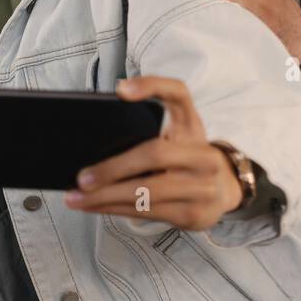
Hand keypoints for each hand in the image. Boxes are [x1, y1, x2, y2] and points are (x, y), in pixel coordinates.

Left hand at [64, 76, 243, 229]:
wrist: (224, 188)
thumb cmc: (185, 154)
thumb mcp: (176, 132)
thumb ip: (146, 124)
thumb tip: (93, 138)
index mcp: (192, 125)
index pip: (178, 94)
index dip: (152, 86)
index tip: (120, 90)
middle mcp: (203, 154)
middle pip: (154, 155)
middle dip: (113, 168)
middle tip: (82, 178)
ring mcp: (203, 186)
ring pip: (146, 192)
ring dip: (104, 197)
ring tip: (76, 198)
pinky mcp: (194, 214)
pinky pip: (147, 212)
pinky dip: (114, 209)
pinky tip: (94, 207)